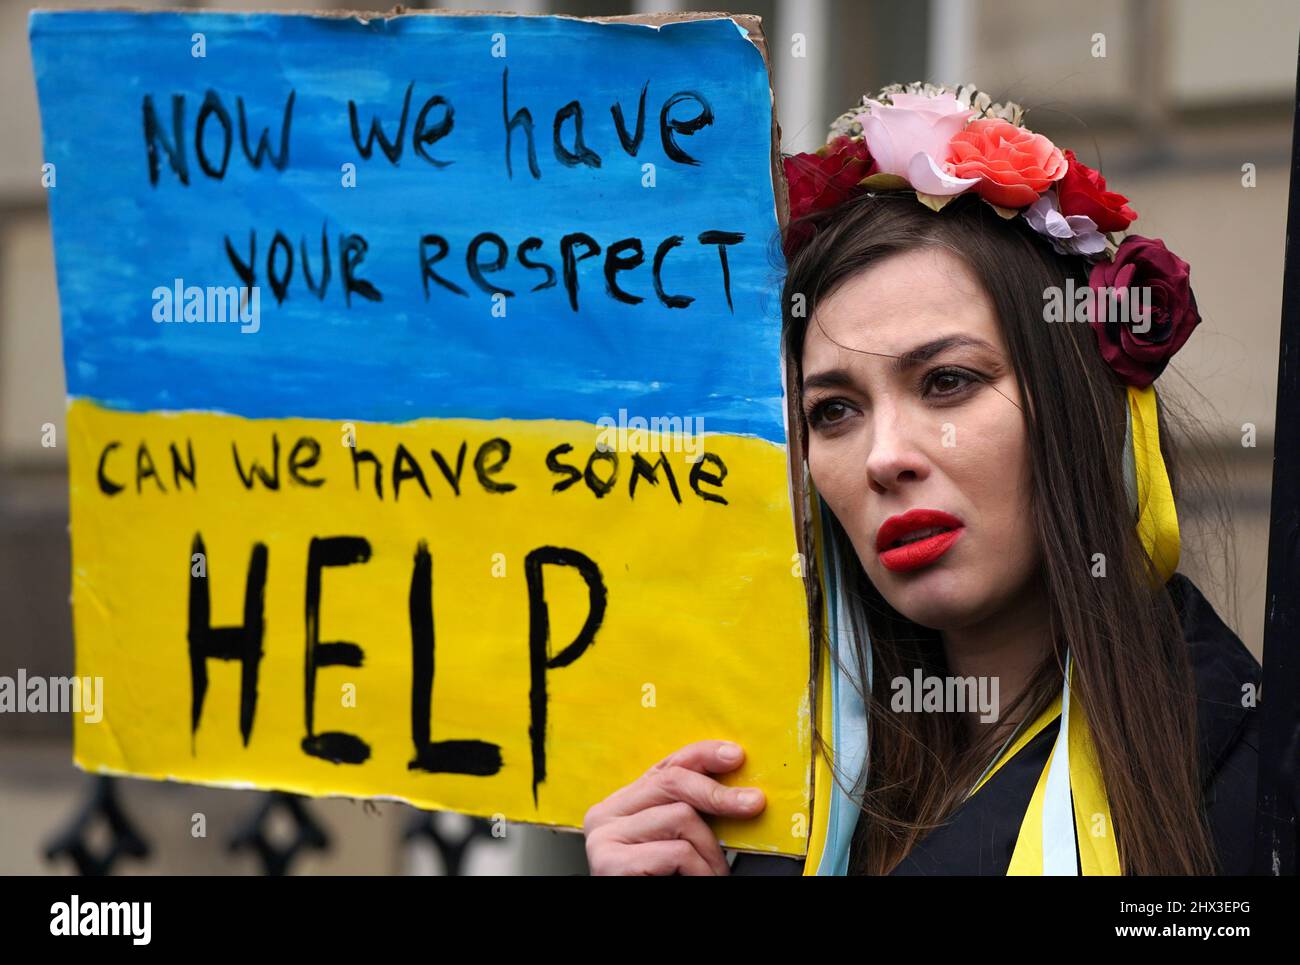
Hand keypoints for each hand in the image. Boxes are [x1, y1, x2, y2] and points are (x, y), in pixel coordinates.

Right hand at [582, 740, 766, 874]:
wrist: (633, 920)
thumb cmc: (665, 879)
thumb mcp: (678, 840)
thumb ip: (690, 810)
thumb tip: (737, 788)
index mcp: (622, 804)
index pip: (665, 766)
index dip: (702, 755)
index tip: (736, 755)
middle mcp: (605, 814)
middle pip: (672, 781)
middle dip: (718, 794)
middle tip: (753, 804)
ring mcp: (604, 838)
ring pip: (681, 817)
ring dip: (710, 853)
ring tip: (713, 876)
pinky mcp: (610, 863)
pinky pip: (677, 852)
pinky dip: (700, 871)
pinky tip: (695, 882)